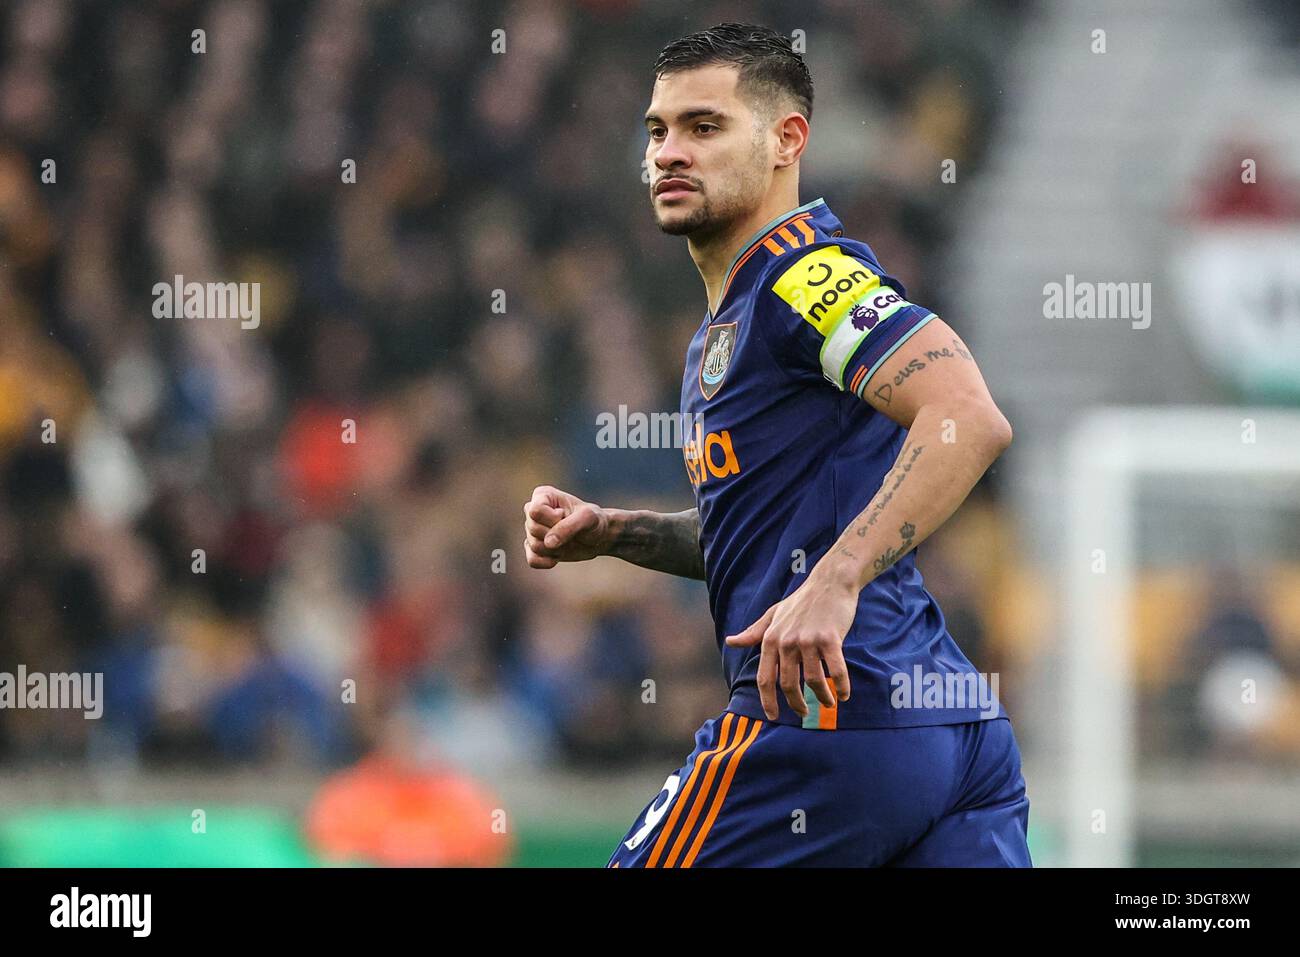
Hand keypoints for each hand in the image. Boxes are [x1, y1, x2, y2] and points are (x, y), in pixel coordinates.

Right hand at [523, 485, 611, 568]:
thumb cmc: (594, 521)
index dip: (552, 519)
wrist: (598, 536)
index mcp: (543, 495)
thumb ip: (568, 526)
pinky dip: (546, 562)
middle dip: (556, 535)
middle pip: (533, 529)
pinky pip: (532, 560)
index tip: (566, 516)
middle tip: (571, 532)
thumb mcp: (587, 518)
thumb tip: (548, 543)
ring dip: (556, 549)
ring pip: (534, 546)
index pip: (535, 511)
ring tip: (568, 541)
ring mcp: (532, 530)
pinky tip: (557, 558)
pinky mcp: (534, 547)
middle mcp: (533, 511)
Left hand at [724, 570, 855, 719]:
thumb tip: (731, 642)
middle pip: (788, 684)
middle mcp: (786, 642)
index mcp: (770, 639)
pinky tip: (844, 693)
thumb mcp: (773, 614)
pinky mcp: (830, 638)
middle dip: (797, 704)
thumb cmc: (802, 601)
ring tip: (829, 703)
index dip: (768, 701)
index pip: (765, 678)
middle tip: (805, 713)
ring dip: (822, 697)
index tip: (773, 716)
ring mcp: (808, 640)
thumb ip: (754, 632)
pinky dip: (841, 685)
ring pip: (813, 681)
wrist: (829, 582)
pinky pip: (836, 670)